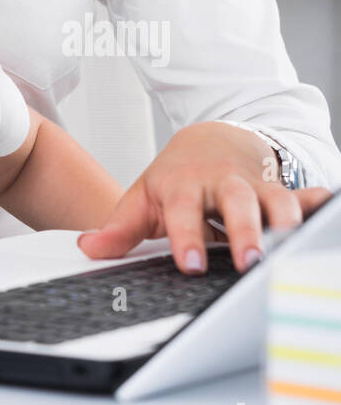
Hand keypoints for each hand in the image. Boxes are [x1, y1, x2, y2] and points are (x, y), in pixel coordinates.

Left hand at [76, 121, 333, 273]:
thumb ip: (119, 228)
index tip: (190, 263)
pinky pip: (307, 195)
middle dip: (246, 231)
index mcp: (185, 186)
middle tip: (251, 261)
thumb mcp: (143, 196)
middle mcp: (223, 185)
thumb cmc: (176, 178)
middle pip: (238, 204)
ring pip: (278, 200)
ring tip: (289, 252)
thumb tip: (88, 248)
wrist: (210, 141)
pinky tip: (328, 214)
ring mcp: (256, 187)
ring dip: (287, 223)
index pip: (183, 211)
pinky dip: (319, 205)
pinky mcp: (282, 191)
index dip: (186, 236)